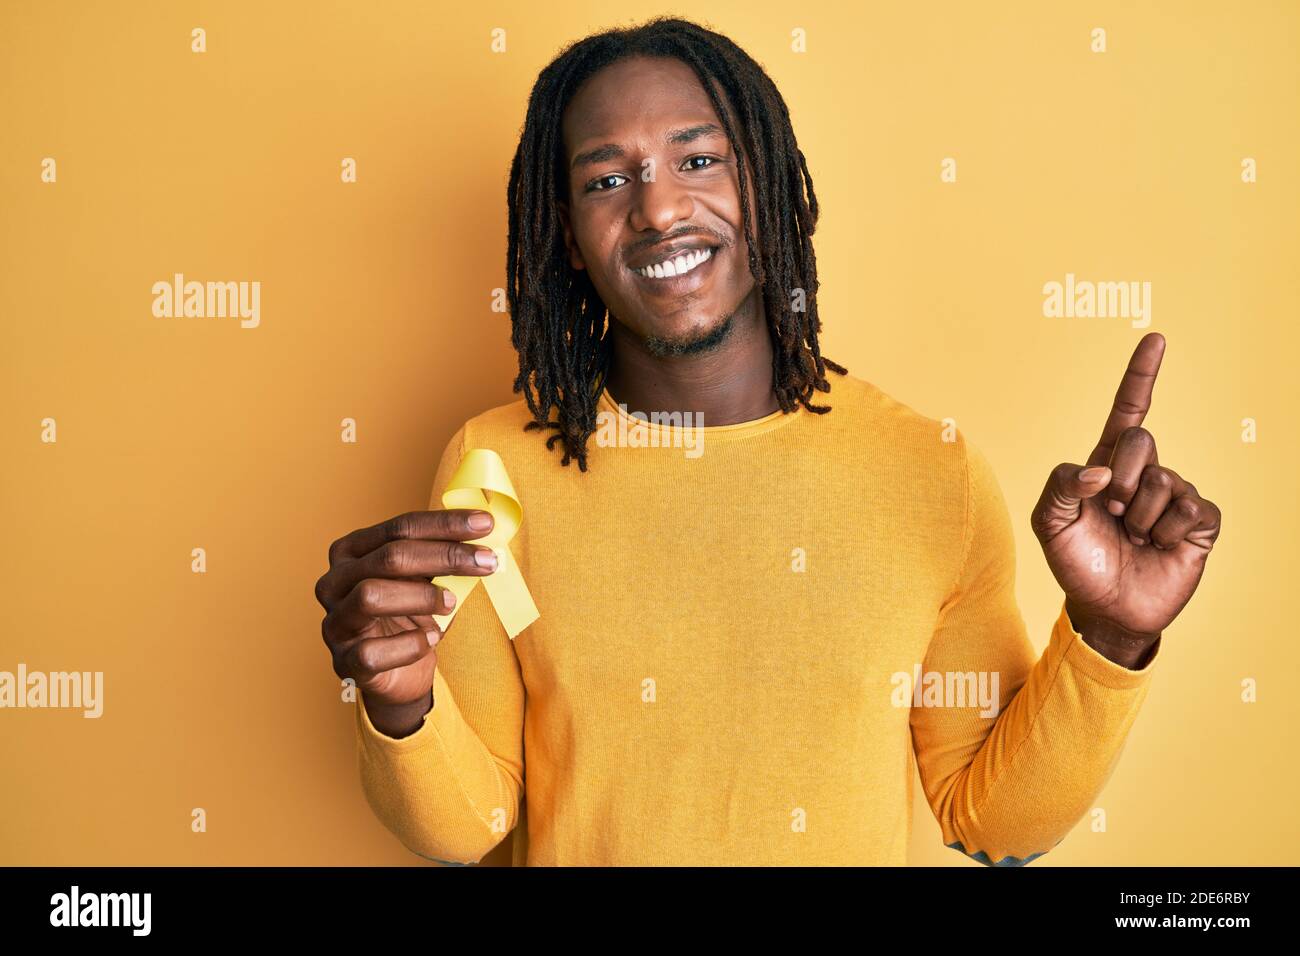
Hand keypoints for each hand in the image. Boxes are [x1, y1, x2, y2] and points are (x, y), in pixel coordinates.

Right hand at [314, 509, 498, 734]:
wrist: (399, 674)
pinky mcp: (345, 661)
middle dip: (445, 556)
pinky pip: (373, 651)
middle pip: (390, 558)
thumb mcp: (426, 580)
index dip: (445, 524)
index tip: (486, 523)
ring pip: (371, 596)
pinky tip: (432, 640)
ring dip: (422, 597)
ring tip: (452, 603)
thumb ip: (443, 557)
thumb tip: (483, 538)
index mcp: (352, 551)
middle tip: (487, 561)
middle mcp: (335, 582)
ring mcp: (335, 622)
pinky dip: (410, 645)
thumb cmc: (411, 616)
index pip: (400, 527)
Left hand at [1030, 333, 1221, 651]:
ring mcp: (1174, 496)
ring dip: (1140, 518)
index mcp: (1107, 464)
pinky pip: (1190, 509)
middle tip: (1111, 514)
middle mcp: (1144, 473)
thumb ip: (1061, 483)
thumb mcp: (1050, 522)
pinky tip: (1159, 547)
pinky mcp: (1199, 523)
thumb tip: (1101, 471)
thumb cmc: (1076, 561)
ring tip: (1133, 537)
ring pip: (1164, 482)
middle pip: (1142, 441)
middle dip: (1120, 480)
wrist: (1105, 609)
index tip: (1156, 339)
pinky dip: (1168, 533)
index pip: (1128, 411)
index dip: (1142, 375)